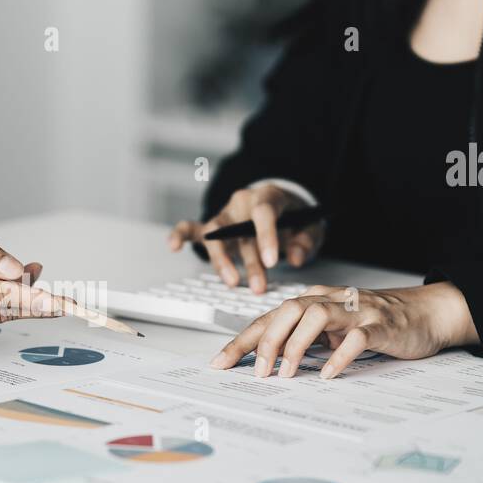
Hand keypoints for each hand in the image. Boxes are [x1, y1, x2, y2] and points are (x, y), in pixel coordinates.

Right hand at [168, 181, 324, 293]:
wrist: (282, 206)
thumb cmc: (294, 217)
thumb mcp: (309, 226)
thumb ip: (306, 240)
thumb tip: (295, 258)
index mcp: (267, 196)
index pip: (263, 212)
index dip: (266, 236)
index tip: (272, 261)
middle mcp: (242, 203)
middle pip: (239, 231)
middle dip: (249, 261)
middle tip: (259, 287)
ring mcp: (225, 215)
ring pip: (216, 236)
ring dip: (223, 261)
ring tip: (233, 282)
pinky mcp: (212, 228)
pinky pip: (191, 229)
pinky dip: (180, 236)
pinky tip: (172, 246)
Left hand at [210, 282, 479, 379]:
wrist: (427, 313)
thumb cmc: (375, 323)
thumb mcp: (333, 331)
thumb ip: (304, 340)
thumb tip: (267, 364)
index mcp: (314, 302)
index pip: (269, 317)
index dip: (242, 340)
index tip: (220, 364)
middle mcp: (330, 301)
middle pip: (287, 310)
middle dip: (267, 341)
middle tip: (260, 373)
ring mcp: (355, 310)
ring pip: (316, 316)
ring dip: (297, 346)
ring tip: (287, 374)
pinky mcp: (381, 324)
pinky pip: (357, 337)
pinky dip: (340, 356)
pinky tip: (328, 375)